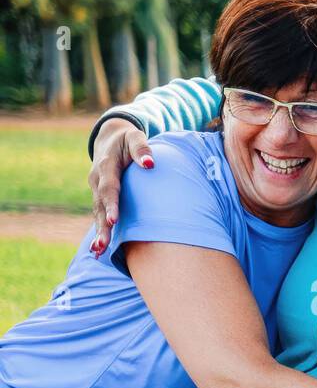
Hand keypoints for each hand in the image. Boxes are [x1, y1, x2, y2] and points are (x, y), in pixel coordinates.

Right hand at [88, 118, 154, 253]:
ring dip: (98, 233)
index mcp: (106, 166)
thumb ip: (141, 148)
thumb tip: (150, 164)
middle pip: (99, 205)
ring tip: (98, 251)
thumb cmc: (127, 139)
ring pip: (96, 214)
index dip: (110, 203)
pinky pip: (98, 216)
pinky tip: (99, 250)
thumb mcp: (134, 137)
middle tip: (102, 244)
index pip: (108, 187)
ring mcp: (96, 190)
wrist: (109, 139)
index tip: (113, 219)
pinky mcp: (99, 198)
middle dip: (101, 226)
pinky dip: (99, 232)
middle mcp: (97, 180)